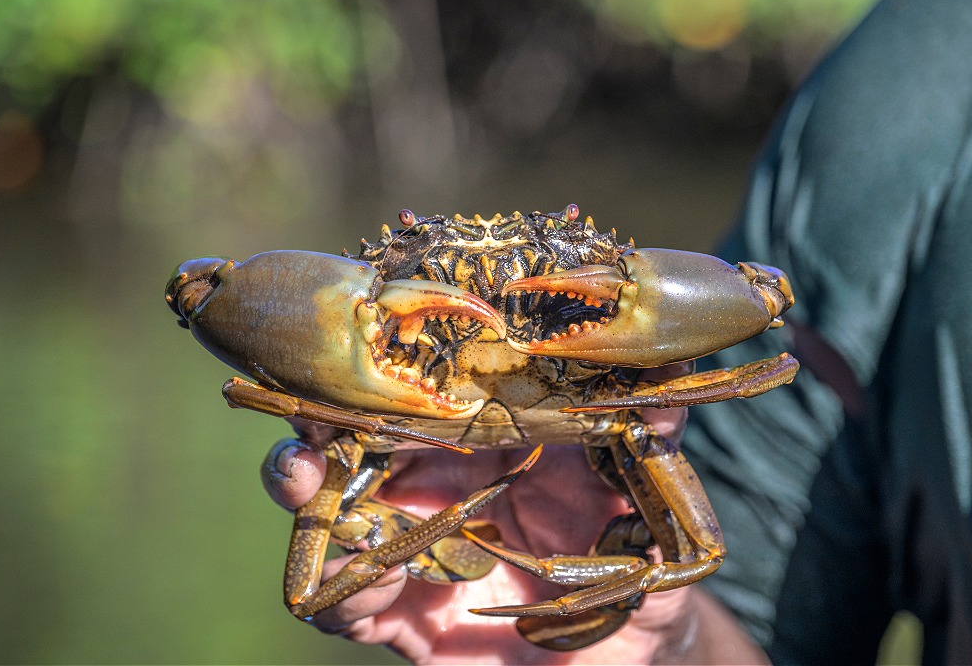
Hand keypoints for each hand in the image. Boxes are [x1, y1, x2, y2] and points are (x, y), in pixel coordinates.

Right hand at [259, 363, 723, 664]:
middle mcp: (440, 482)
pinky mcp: (402, 618)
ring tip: (297, 474)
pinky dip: (342, 593)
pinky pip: (349, 604)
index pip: (426, 387)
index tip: (364, 338)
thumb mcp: (655, 501)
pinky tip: (364, 583)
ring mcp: (413, 547)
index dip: (389, 362)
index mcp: (492, 438)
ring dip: (302, 486)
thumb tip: (673, 372)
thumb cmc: (637, 564)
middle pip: (359, 435)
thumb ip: (654, 442)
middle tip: (305, 400)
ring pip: (333, 508)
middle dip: (320, 413)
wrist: (623, 659)